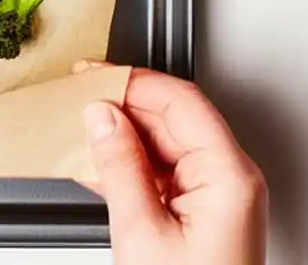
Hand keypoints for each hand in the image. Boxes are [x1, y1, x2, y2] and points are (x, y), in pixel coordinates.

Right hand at [78, 62, 267, 264]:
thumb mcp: (141, 231)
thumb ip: (120, 165)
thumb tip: (101, 116)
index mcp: (228, 175)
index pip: (180, 102)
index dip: (132, 81)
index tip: (91, 76)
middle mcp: (230, 180)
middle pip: (175, 118)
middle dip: (124, 104)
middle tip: (76, 98)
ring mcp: (218, 197)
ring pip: (167, 142)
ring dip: (123, 133)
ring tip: (79, 130)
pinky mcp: (202, 214)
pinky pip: (165, 171)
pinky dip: (130, 162)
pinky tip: (98, 163)